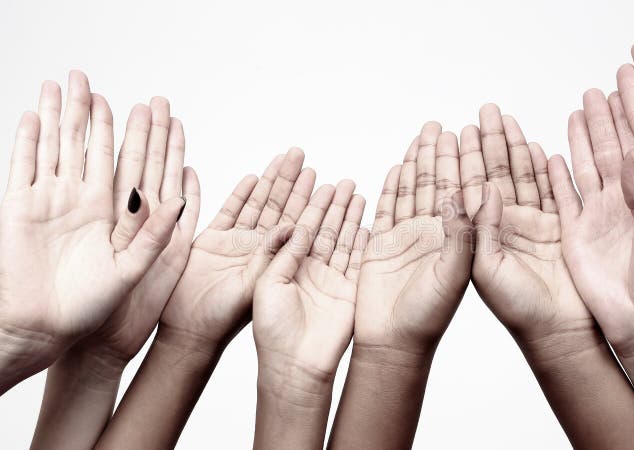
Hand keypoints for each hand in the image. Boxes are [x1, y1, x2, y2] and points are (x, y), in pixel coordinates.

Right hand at [0, 72, 182, 378]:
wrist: (47, 331)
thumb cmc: (94, 311)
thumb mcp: (135, 272)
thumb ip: (156, 236)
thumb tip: (179, 200)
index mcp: (117, 214)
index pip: (133, 163)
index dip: (142, 135)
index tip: (153, 107)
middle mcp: (85, 201)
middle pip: (94, 145)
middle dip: (97, 112)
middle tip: (97, 79)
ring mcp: (51, 200)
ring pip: (58, 146)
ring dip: (61, 114)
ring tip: (65, 82)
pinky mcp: (19, 206)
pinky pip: (24, 164)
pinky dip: (28, 139)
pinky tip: (33, 113)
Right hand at [158, 149, 313, 346]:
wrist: (190, 332)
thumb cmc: (228, 319)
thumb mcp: (263, 286)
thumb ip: (280, 256)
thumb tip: (299, 227)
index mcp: (277, 262)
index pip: (300, 225)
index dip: (314, 203)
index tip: (330, 182)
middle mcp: (260, 250)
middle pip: (281, 208)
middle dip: (294, 182)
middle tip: (305, 156)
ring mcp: (236, 244)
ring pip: (259, 205)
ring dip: (272, 182)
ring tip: (285, 158)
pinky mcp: (212, 241)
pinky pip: (230, 211)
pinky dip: (241, 194)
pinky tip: (254, 178)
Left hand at [253, 180, 366, 376]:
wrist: (294, 366)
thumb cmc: (271, 331)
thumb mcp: (264, 284)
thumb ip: (279, 253)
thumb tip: (296, 224)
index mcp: (281, 264)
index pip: (295, 224)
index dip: (304, 200)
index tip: (314, 177)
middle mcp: (306, 268)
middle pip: (320, 227)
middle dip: (329, 203)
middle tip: (341, 179)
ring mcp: (328, 279)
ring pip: (340, 239)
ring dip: (348, 216)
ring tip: (356, 191)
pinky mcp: (348, 291)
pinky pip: (356, 261)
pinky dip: (363, 241)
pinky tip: (369, 221)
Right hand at [355, 122, 472, 354]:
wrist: (392, 343)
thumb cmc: (428, 318)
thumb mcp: (454, 276)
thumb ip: (465, 235)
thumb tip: (478, 192)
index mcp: (457, 241)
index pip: (464, 192)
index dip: (467, 162)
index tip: (471, 133)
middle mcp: (435, 236)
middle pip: (438, 185)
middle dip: (441, 154)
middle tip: (444, 126)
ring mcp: (408, 239)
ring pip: (413, 191)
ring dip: (419, 163)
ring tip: (423, 135)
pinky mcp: (382, 245)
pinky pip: (387, 208)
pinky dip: (392, 186)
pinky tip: (399, 165)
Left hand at [461, 104, 592, 342]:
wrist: (557, 335)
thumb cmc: (516, 312)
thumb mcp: (483, 272)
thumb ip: (476, 232)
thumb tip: (474, 192)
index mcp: (477, 236)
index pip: (465, 188)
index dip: (461, 158)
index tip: (456, 128)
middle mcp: (500, 227)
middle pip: (491, 175)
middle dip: (487, 142)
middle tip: (483, 110)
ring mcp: (529, 226)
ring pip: (518, 178)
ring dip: (512, 148)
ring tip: (506, 119)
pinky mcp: (556, 229)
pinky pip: (549, 192)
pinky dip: (544, 169)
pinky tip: (536, 146)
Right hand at [547, 89, 633, 352]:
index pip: (633, 151)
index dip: (626, 122)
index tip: (620, 93)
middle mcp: (619, 204)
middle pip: (605, 153)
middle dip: (599, 122)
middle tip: (593, 92)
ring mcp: (595, 218)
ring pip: (583, 170)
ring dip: (578, 142)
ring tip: (574, 113)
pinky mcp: (573, 235)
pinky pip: (562, 200)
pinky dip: (556, 178)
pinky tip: (551, 157)